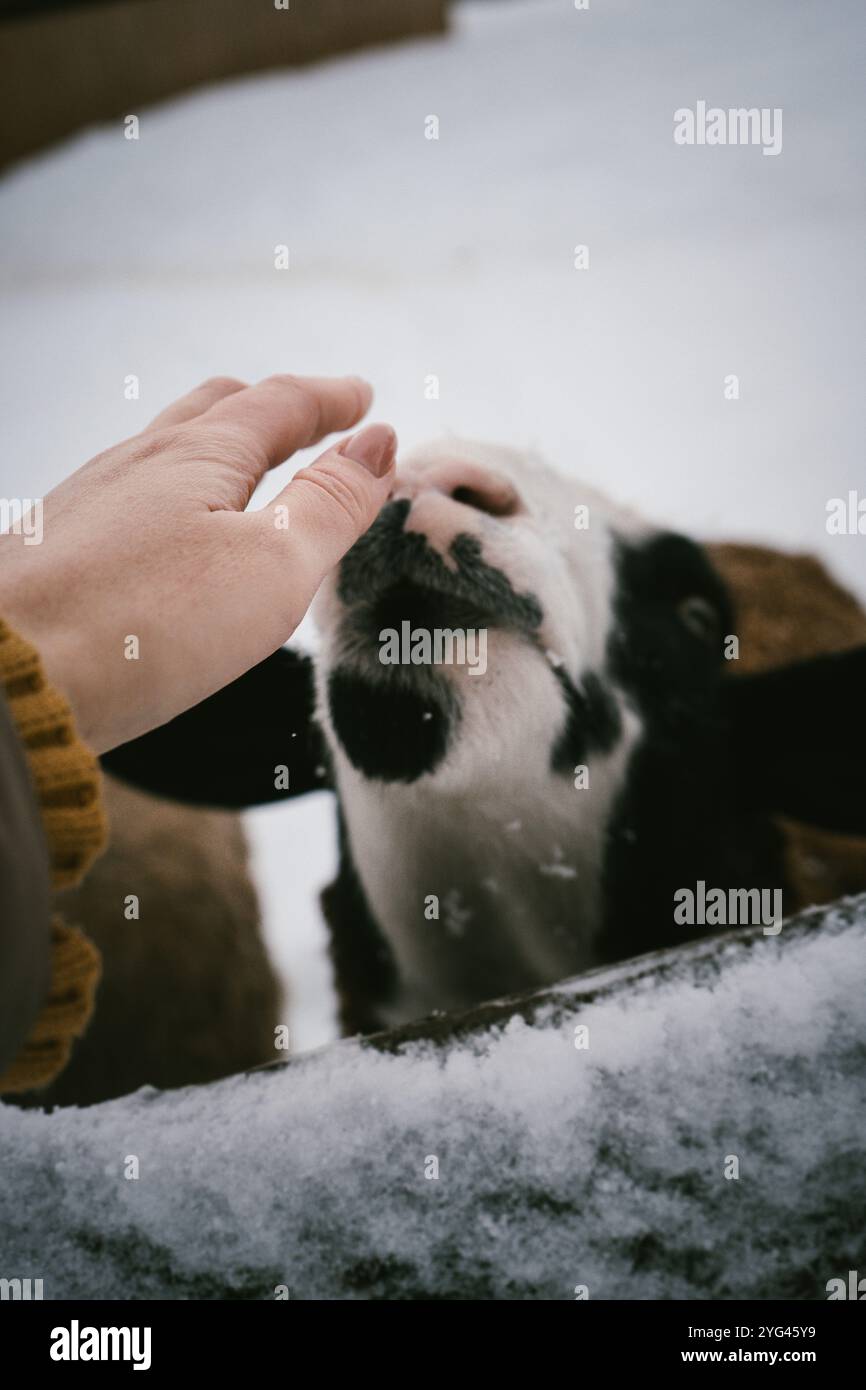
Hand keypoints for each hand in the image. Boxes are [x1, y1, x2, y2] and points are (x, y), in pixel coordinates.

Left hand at [0, 374, 395, 751]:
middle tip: (310, 420)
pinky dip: (179, 494)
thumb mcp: (272, 564)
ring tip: (250, 473)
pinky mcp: (63, 548)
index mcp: (200, 455)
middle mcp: (139, 461)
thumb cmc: (150, 624)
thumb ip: (330, 504)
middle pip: (215, 412)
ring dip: (222, 450)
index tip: (361, 398)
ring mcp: (92, 501)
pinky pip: (136, 497)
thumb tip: (379, 443)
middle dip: (271, 410)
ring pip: (169, 452)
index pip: (279, 405)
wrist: (11, 676)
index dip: (329, 400)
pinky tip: (173, 535)